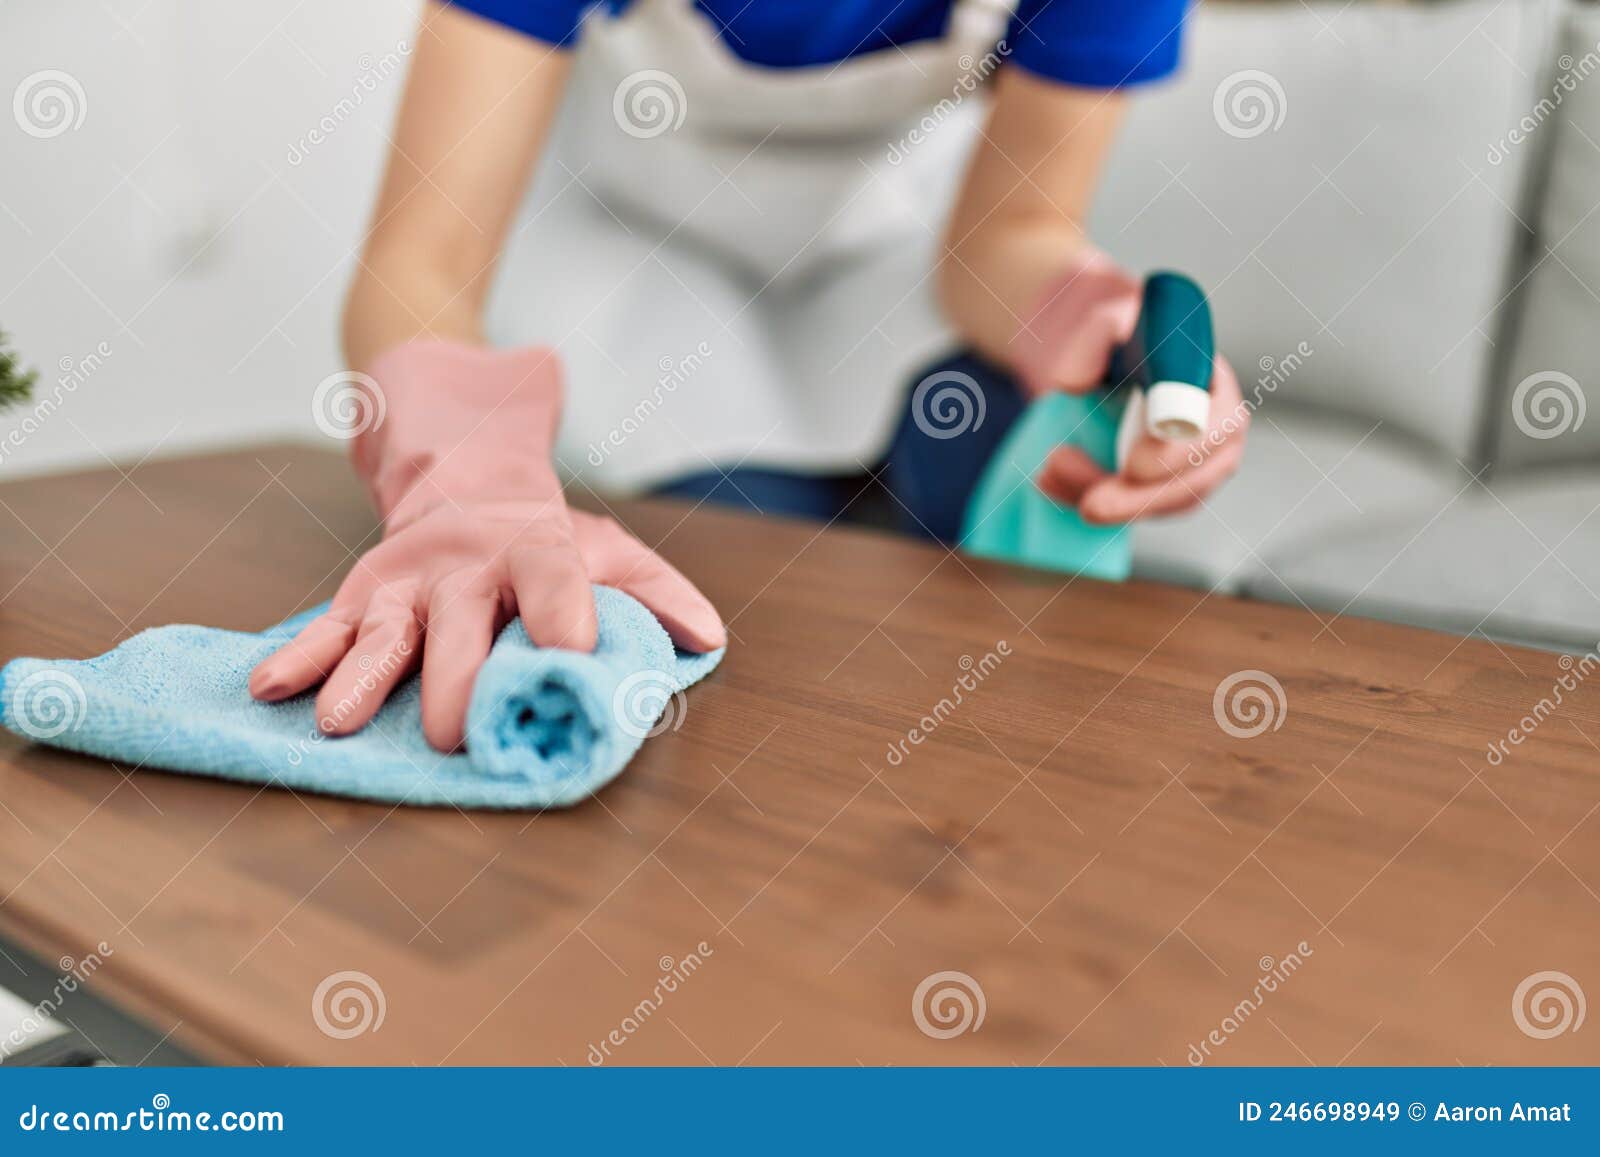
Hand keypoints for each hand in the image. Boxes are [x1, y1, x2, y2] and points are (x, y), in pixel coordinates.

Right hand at [249, 504, 722, 752]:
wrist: (465, 479)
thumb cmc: (547, 541)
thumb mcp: (609, 553)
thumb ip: (659, 592)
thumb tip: (710, 637)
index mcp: (537, 553)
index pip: (555, 580)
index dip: (562, 611)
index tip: (572, 649)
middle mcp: (467, 568)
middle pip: (460, 625)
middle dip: (453, 677)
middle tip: (448, 731)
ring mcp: (410, 582)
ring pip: (385, 632)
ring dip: (359, 676)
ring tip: (337, 720)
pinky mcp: (365, 594)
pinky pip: (326, 627)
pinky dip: (300, 657)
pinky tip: (268, 688)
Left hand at [1012, 249, 1248, 523]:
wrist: (1107, 360)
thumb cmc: (1123, 337)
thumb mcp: (1107, 320)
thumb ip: (1093, 336)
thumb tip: (1069, 382)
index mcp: (1215, 384)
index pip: (1219, 425)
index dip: (1179, 451)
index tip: (1133, 465)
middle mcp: (1216, 433)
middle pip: (1196, 482)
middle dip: (1139, 500)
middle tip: (1090, 505)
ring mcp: (1193, 467)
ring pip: (1161, 505)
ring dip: (1107, 503)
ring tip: (1050, 472)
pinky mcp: (1161, 489)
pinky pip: (1132, 507)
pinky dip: (1085, 497)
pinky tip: (1048, 481)